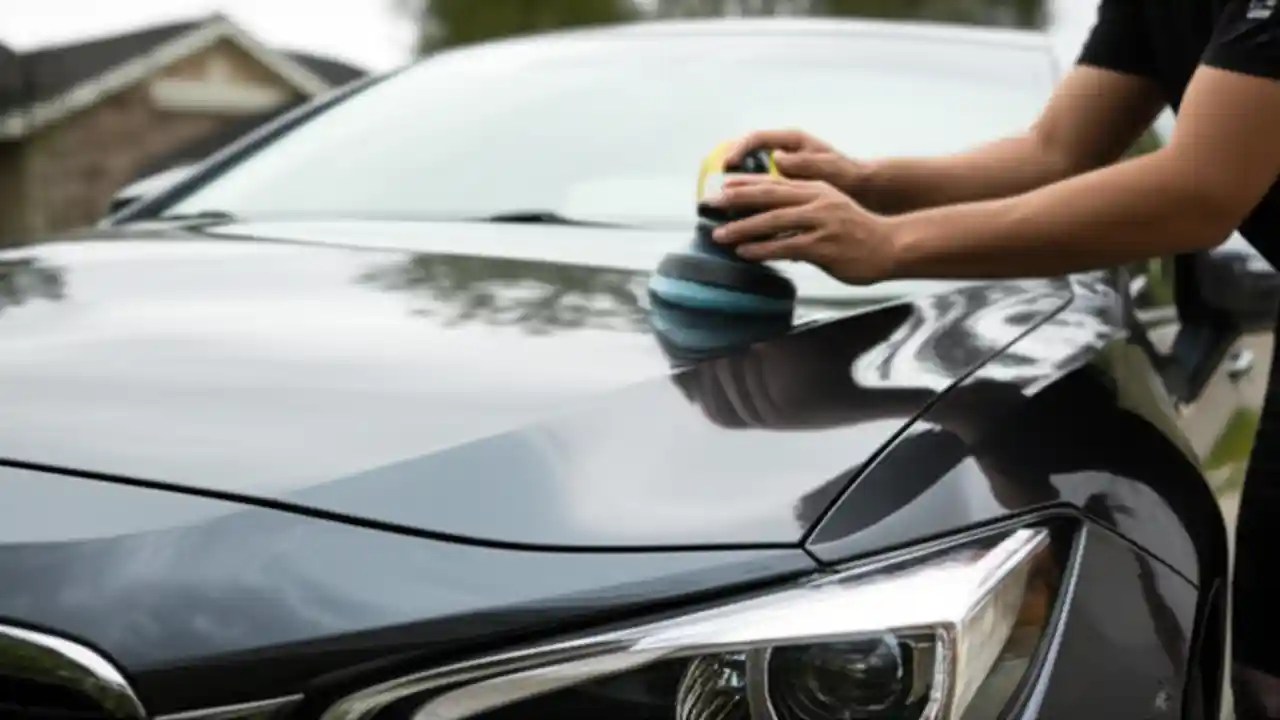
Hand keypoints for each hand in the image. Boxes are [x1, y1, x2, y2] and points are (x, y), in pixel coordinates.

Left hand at [706, 175, 898, 285]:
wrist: (890, 246)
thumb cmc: (856, 231)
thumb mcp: (830, 207)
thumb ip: (802, 206)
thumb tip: (770, 214)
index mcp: (816, 188)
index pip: (775, 182)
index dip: (746, 184)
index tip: (721, 187)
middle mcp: (817, 201)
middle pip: (769, 196)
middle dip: (736, 200)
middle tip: (710, 204)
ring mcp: (820, 223)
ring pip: (773, 222)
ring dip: (743, 228)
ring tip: (719, 235)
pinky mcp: (823, 247)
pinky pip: (785, 247)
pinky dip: (762, 249)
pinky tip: (744, 252)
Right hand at [725, 129, 866, 197]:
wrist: (862, 188)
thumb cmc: (848, 174)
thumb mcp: (829, 167)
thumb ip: (804, 164)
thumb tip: (777, 158)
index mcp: (792, 141)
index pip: (755, 139)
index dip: (737, 150)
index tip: (727, 165)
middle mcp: (782, 151)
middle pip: (745, 157)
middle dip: (727, 174)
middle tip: (713, 189)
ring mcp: (781, 168)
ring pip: (749, 176)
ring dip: (734, 191)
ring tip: (720, 207)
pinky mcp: (782, 186)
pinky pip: (758, 191)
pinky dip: (748, 202)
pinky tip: (740, 218)